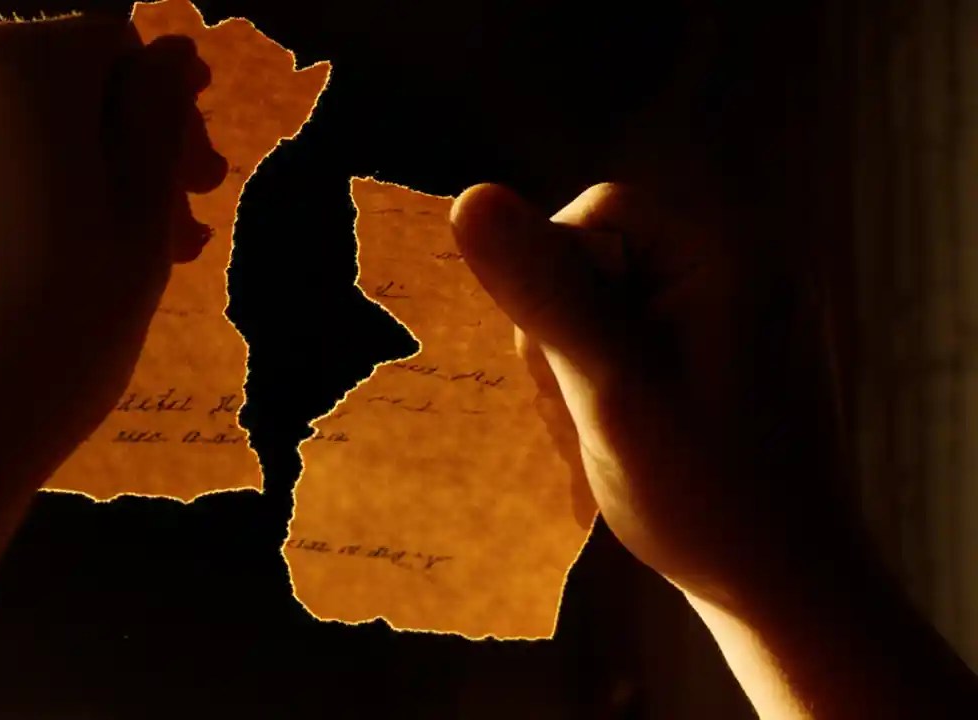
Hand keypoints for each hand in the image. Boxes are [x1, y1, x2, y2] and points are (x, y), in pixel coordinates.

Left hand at [0, 14, 225, 469]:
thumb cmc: (55, 331)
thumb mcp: (141, 221)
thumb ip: (161, 118)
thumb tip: (172, 55)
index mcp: (14, 65)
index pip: (117, 50)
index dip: (172, 113)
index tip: (202, 184)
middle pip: (54, 88)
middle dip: (121, 152)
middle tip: (172, 233)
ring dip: (65, 180)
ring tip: (107, 264)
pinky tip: (31, 273)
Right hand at [451, 183, 851, 607]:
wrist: (787, 590)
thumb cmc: (704, 494)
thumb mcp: (611, 388)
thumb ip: (544, 292)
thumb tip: (468, 199)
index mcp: (727, 258)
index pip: (599, 212)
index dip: (553, 279)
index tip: (566, 364)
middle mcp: (742, 270)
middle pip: (602, 257)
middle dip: (568, 333)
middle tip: (588, 410)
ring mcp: (739, 316)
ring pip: (609, 305)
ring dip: (583, 367)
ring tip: (610, 434)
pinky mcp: (727, 357)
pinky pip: (638, 340)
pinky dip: (612, 385)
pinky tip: (627, 438)